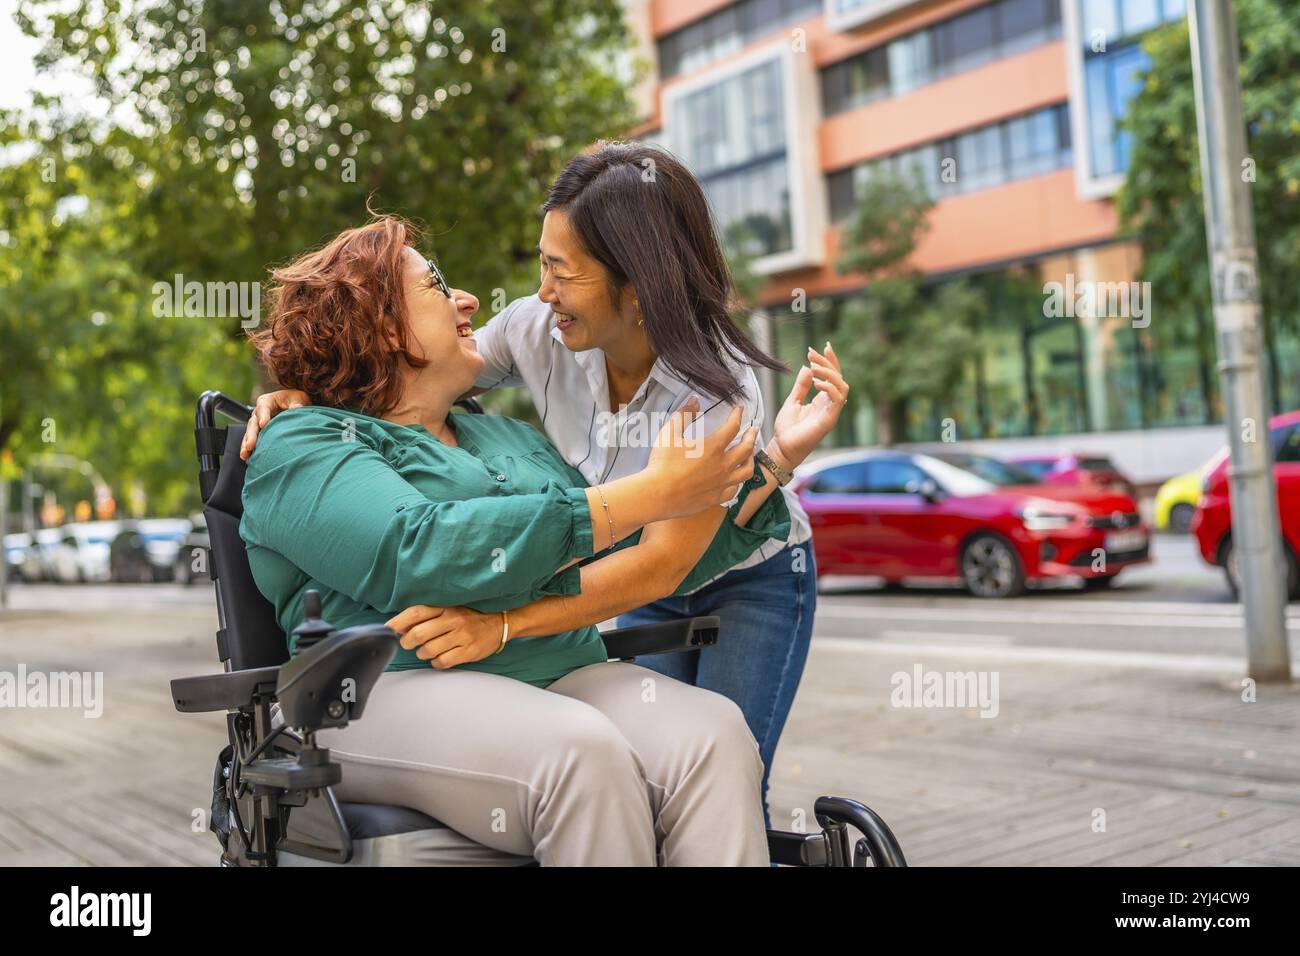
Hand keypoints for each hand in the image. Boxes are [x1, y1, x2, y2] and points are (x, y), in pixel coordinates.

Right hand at [240, 389, 310, 459]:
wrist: (294, 404)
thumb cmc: (295, 400)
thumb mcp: (298, 399)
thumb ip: (297, 404)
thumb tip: (297, 408)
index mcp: (268, 401)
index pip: (263, 407)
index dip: (263, 415)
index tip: (264, 424)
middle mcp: (259, 412)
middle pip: (253, 423)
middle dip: (252, 435)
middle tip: (251, 445)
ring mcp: (257, 423)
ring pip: (250, 433)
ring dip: (246, 444)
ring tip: (245, 454)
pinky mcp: (259, 432)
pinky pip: (252, 440)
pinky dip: (249, 448)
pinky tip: (247, 457)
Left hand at [385, 605, 504, 668]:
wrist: (499, 624)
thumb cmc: (469, 618)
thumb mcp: (450, 610)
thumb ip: (428, 616)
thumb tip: (400, 626)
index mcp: (447, 607)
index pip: (417, 612)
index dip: (399, 621)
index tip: (389, 629)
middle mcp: (453, 620)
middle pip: (419, 634)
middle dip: (408, 642)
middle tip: (409, 644)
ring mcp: (462, 637)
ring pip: (428, 650)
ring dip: (422, 653)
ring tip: (428, 650)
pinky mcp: (469, 652)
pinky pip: (442, 662)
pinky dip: (436, 662)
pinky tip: (440, 658)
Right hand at [647, 399, 758, 518]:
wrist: (658, 494)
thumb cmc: (662, 463)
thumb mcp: (670, 433)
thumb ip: (684, 415)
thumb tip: (694, 400)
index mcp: (714, 446)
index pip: (733, 426)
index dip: (738, 415)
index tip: (739, 410)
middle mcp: (723, 464)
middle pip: (747, 448)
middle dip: (752, 436)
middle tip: (753, 430)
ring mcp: (721, 483)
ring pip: (746, 471)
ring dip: (750, 460)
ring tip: (749, 455)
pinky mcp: (716, 498)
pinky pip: (734, 490)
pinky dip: (737, 482)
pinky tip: (734, 479)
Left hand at [770, 343, 848, 471]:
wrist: (782, 449)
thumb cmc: (787, 429)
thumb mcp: (792, 401)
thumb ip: (801, 386)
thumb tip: (806, 368)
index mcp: (823, 400)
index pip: (833, 376)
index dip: (831, 361)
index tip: (823, 346)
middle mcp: (830, 405)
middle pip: (839, 378)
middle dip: (827, 362)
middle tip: (811, 353)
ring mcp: (832, 412)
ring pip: (842, 386)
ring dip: (829, 373)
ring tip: (813, 367)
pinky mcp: (829, 420)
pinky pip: (838, 399)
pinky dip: (829, 387)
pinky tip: (816, 382)